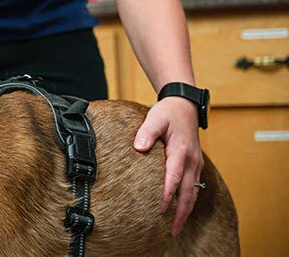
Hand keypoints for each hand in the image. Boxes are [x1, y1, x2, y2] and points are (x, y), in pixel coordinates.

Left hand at [133, 96, 203, 234]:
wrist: (185, 106)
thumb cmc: (168, 112)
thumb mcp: (155, 118)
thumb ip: (146, 132)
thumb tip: (139, 147)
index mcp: (181, 151)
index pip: (174, 178)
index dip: (167, 194)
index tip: (160, 209)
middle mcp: (192, 161)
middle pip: (187, 192)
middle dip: (180, 213)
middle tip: (172, 230)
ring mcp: (196, 164)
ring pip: (193, 193)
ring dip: (185, 210)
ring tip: (176, 227)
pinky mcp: (195, 165)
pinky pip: (194, 187)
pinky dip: (188, 200)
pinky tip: (181, 209)